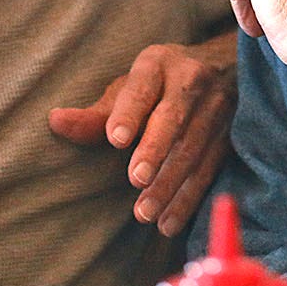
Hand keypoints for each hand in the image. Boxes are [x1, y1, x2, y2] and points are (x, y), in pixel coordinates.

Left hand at [48, 34, 235, 236]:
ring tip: (145, 213)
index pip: (141, 87)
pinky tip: (168, 222)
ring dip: (170, 184)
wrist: (224, 68)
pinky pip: (210, 169)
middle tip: (136, 179)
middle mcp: (192, 81)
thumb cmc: (159, 85)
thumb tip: (54, 122)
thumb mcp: (128, 89)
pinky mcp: (231, 136)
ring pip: (193, 149)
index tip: (116, 139)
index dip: (129, 112)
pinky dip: (189, 198)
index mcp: (158, 63)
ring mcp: (218, 108)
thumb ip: (95, 114)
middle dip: (155, 150)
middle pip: (173, 118)